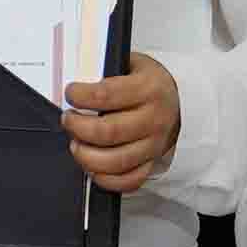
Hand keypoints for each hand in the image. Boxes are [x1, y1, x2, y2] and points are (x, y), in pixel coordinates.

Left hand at [62, 53, 180, 191]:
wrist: (178, 101)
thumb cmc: (149, 84)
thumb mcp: (132, 65)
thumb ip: (106, 72)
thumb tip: (76, 80)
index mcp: (148, 89)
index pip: (105, 95)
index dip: (80, 96)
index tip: (71, 93)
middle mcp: (153, 119)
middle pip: (107, 132)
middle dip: (77, 127)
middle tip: (68, 120)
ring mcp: (153, 145)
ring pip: (114, 161)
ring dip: (86, 155)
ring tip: (76, 144)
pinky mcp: (151, 163)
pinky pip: (128, 181)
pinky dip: (105, 178)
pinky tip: (93, 166)